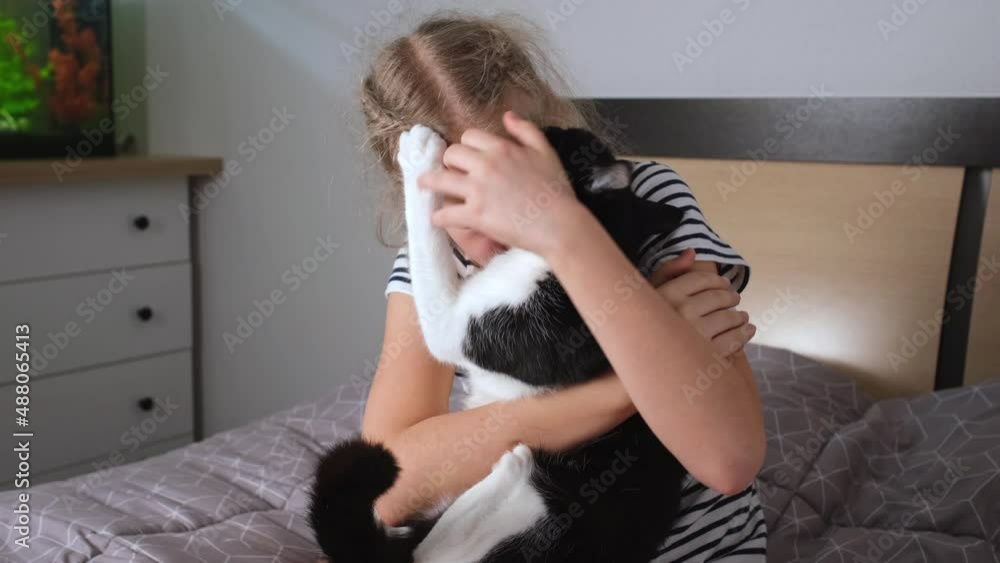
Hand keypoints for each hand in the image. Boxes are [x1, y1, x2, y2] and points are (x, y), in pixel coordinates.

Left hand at [417, 111, 585, 255]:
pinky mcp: (474, 215)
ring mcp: (477, 191)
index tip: (468, 157)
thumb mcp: (546, 152)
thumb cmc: (555, 190)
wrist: (559, 224)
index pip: (469, 137)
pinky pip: (445, 214)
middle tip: (450, 172)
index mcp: (501, 148)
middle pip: (451, 155)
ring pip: (439, 180)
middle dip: (449, 162)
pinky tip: (437, 219)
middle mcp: (485, 165)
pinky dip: (438, 217)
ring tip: (423, 185)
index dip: (467, 147)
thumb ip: (525, 130)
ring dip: (428, 182)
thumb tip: (507, 115)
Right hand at [651, 249, 754, 355]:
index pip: (701, 279)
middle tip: (735, 299)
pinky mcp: (707, 355)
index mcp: (667, 294)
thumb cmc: (644, 324)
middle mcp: (681, 312)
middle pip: (717, 298)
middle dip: (730, 297)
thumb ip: (670, 270)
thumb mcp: (650, 293)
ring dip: (740, 316)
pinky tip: (748, 330)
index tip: (725, 284)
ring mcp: (696, 334)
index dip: (716, 280)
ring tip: (742, 317)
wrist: (643, 363)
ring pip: (728, 318)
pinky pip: (733, 341)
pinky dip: (744, 334)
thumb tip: (693, 252)